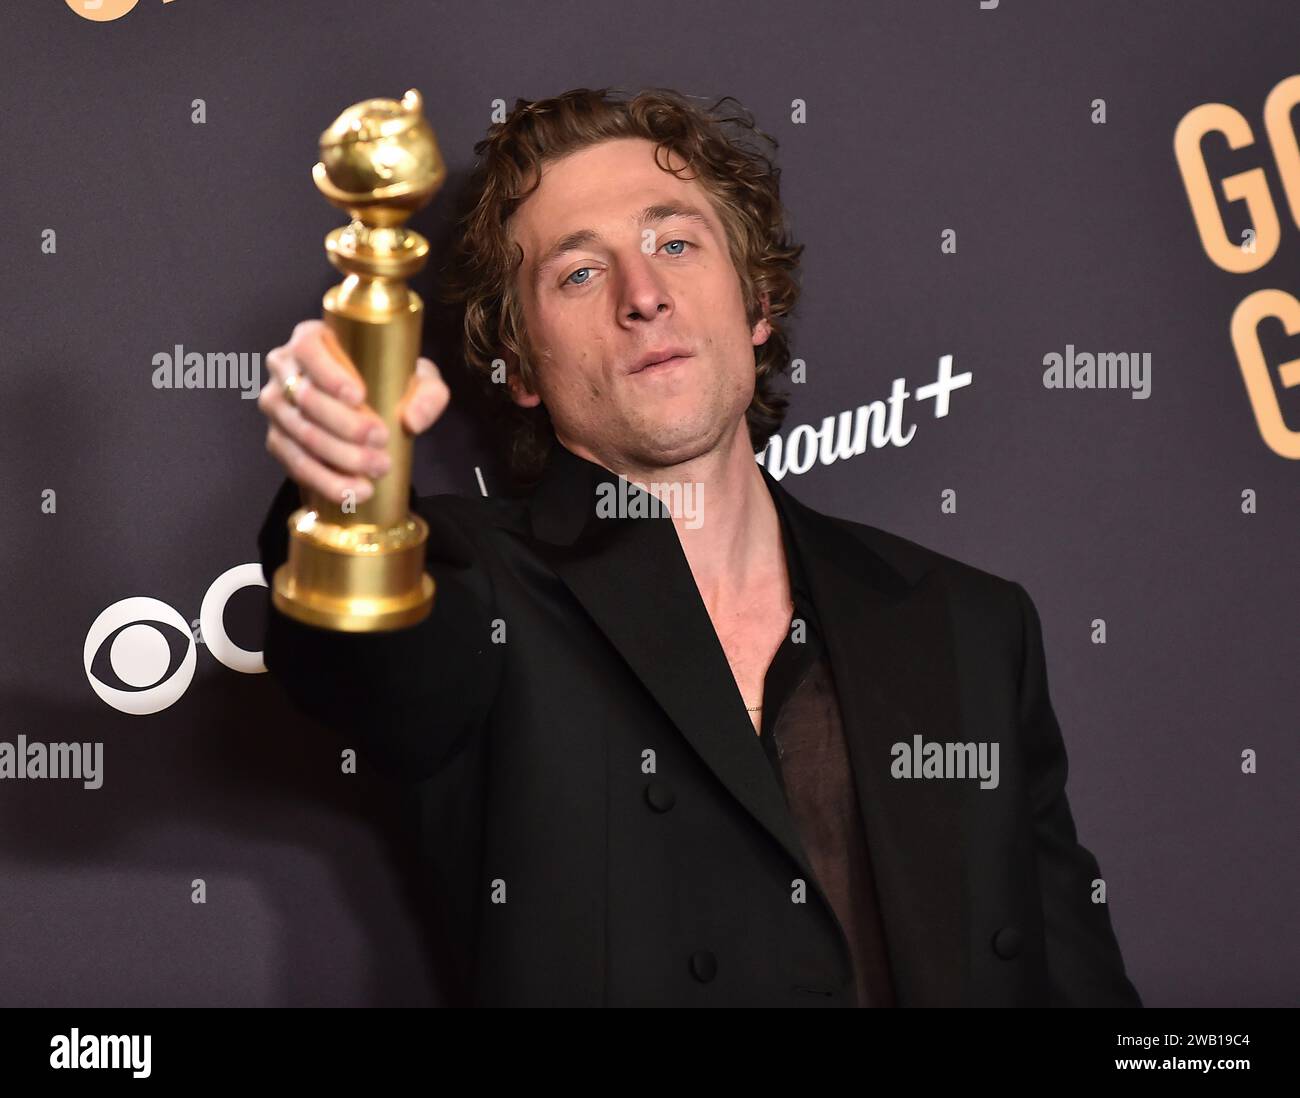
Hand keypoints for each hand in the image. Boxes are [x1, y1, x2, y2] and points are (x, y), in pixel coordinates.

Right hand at [258, 319, 449, 504]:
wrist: (374, 411)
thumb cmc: (392, 383)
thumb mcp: (419, 380)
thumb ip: (429, 394)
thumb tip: (412, 420)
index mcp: (310, 338)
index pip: (309, 349)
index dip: (330, 374)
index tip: (359, 396)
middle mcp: (284, 367)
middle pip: (307, 398)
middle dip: (345, 425)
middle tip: (381, 440)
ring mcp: (277, 405)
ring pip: (303, 434)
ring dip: (341, 458)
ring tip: (378, 469)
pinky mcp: (278, 440)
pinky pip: (296, 465)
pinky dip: (327, 481)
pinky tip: (354, 492)